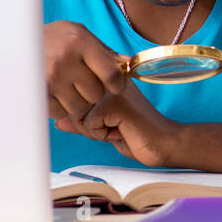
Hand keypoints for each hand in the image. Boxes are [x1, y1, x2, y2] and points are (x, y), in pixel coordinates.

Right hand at [44, 20, 130, 125]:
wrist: (13, 41)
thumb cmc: (52, 39)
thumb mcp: (79, 35)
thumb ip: (104, 52)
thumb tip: (129, 64)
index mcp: (80, 42)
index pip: (113, 74)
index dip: (117, 84)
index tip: (113, 85)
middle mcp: (66, 59)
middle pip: (96, 94)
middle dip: (92, 91)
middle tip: (82, 82)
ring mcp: (49, 77)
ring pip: (80, 107)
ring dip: (77, 102)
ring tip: (67, 87)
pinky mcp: (37, 93)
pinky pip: (60, 112)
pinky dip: (60, 107)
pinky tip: (55, 93)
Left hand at [54, 79, 176, 166]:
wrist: (164, 143)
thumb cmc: (137, 135)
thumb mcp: (104, 127)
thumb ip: (82, 122)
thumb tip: (57, 121)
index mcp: (106, 80)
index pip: (73, 95)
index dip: (82, 116)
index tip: (106, 121)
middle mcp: (107, 78)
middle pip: (71, 104)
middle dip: (87, 125)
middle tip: (113, 127)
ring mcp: (112, 88)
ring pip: (77, 115)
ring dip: (95, 131)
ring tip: (118, 128)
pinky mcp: (115, 103)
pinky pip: (89, 125)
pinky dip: (103, 136)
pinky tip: (122, 131)